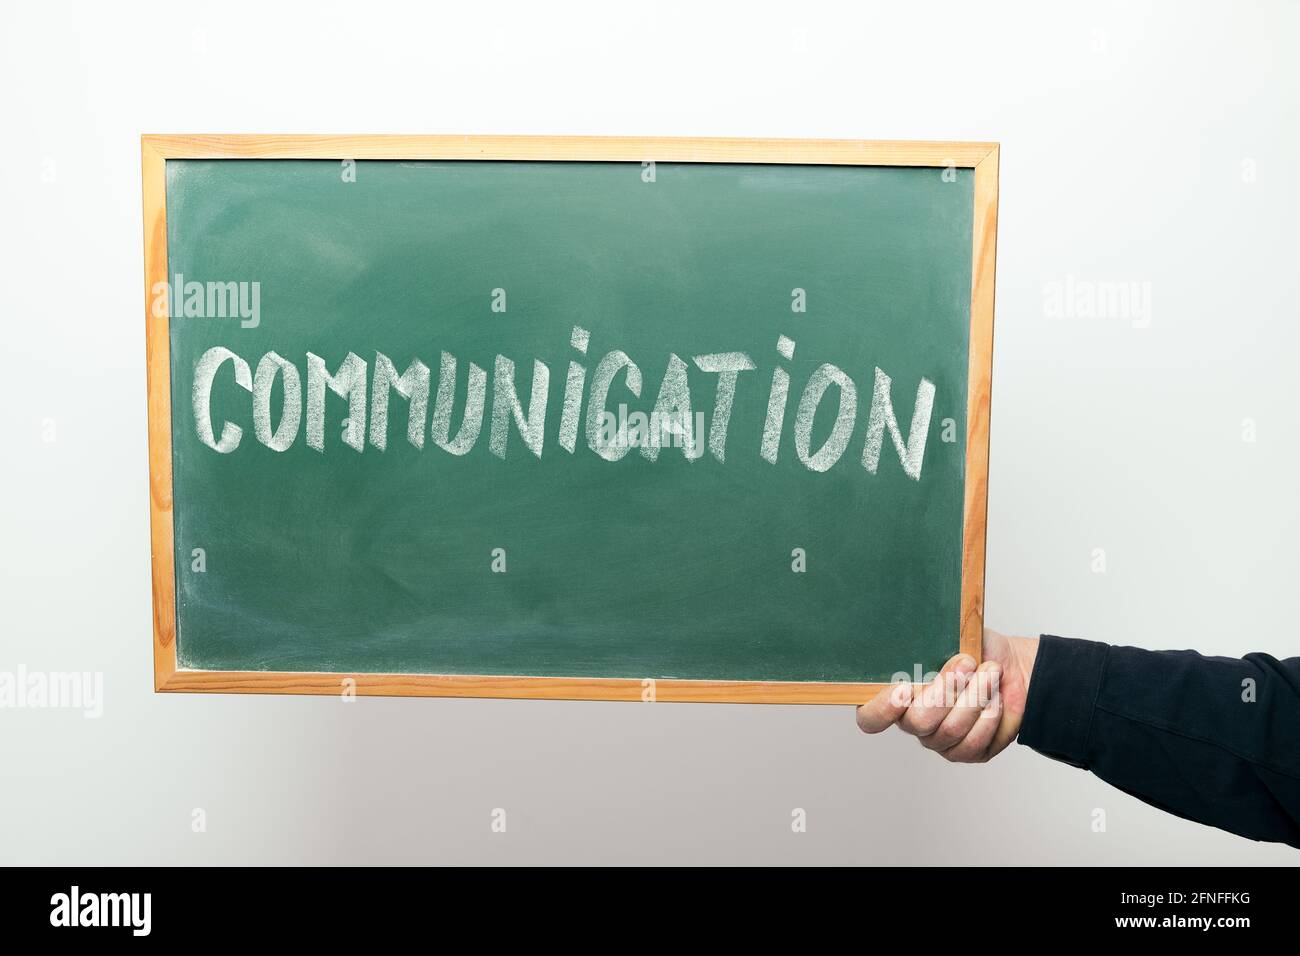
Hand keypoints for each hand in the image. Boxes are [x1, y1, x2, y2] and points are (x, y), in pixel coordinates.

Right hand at [855, 629, 1038, 761]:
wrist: (1013, 666)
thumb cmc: (976, 649)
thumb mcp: (949, 637)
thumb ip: (927, 643)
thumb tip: (914, 634)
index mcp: (897, 694)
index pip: (871, 717)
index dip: (882, 708)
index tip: (903, 688)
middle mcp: (913, 721)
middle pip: (917, 721)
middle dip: (945, 690)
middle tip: (966, 663)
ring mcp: (939, 740)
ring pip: (950, 730)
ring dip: (975, 696)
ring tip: (990, 671)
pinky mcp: (968, 752)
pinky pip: (974, 742)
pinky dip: (989, 713)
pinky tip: (995, 695)